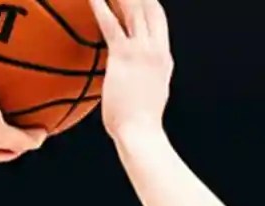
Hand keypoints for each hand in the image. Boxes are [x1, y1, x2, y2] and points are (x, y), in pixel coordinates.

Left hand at [88, 0, 172, 139]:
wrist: (140, 133)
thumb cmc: (139, 124)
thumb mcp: (148, 97)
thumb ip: (142, 82)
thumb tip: (131, 81)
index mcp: (163, 59)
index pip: (158, 20)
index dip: (149, 1)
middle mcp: (157, 50)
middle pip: (149, 8)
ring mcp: (142, 51)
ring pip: (133, 9)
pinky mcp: (124, 56)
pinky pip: (111, 24)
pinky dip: (101, 6)